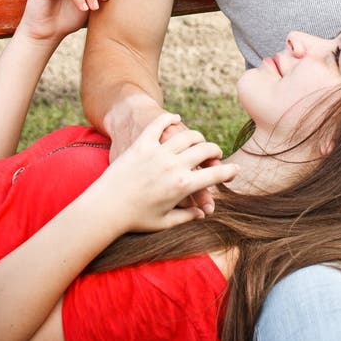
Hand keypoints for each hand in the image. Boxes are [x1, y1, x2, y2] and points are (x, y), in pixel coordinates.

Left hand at [102, 112, 238, 232]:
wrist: (105, 208)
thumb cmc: (134, 219)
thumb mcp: (164, 222)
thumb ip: (186, 216)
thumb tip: (202, 214)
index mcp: (182, 186)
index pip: (215, 175)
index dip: (229, 172)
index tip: (236, 170)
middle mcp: (174, 166)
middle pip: (205, 150)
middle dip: (216, 151)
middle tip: (217, 153)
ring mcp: (159, 152)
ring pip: (187, 135)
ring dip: (197, 136)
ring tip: (199, 139)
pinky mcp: (143, 143)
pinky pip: (160, 124)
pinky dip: (170, 118)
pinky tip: (176, 118)